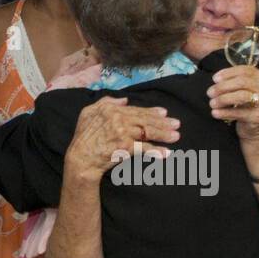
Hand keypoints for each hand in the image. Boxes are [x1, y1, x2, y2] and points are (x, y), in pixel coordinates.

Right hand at [64, 97, 179, 181]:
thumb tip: (124, 99)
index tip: (164, 113)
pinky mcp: (125, 147)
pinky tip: (166, 153)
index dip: (151, 112)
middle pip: (145, 120)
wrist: (81, 158)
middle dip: (163, 123)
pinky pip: (144, 148)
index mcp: (111, 109)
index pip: (136, 110)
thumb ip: (106, 102)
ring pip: (147, 132)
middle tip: (177, 124)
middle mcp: (118, 118)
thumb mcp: (88, 112)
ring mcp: (122, 132)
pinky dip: (156, 151)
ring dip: (164, 134)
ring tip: (176, 136)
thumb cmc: (83, 137)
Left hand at [208, 66, 258, 140]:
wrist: (255, 131)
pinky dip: (225, 112)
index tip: (214, 79)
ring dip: (223, 99)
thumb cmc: (246, 107)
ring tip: (212, 103)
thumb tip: (217, 80)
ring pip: (241, 96)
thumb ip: (235, 82)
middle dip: (222, 87)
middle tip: (210, 92)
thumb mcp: (244, 91)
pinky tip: (215, 113)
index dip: (227, 73)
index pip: (244, 70)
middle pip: (242, 82)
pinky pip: (239, 113)